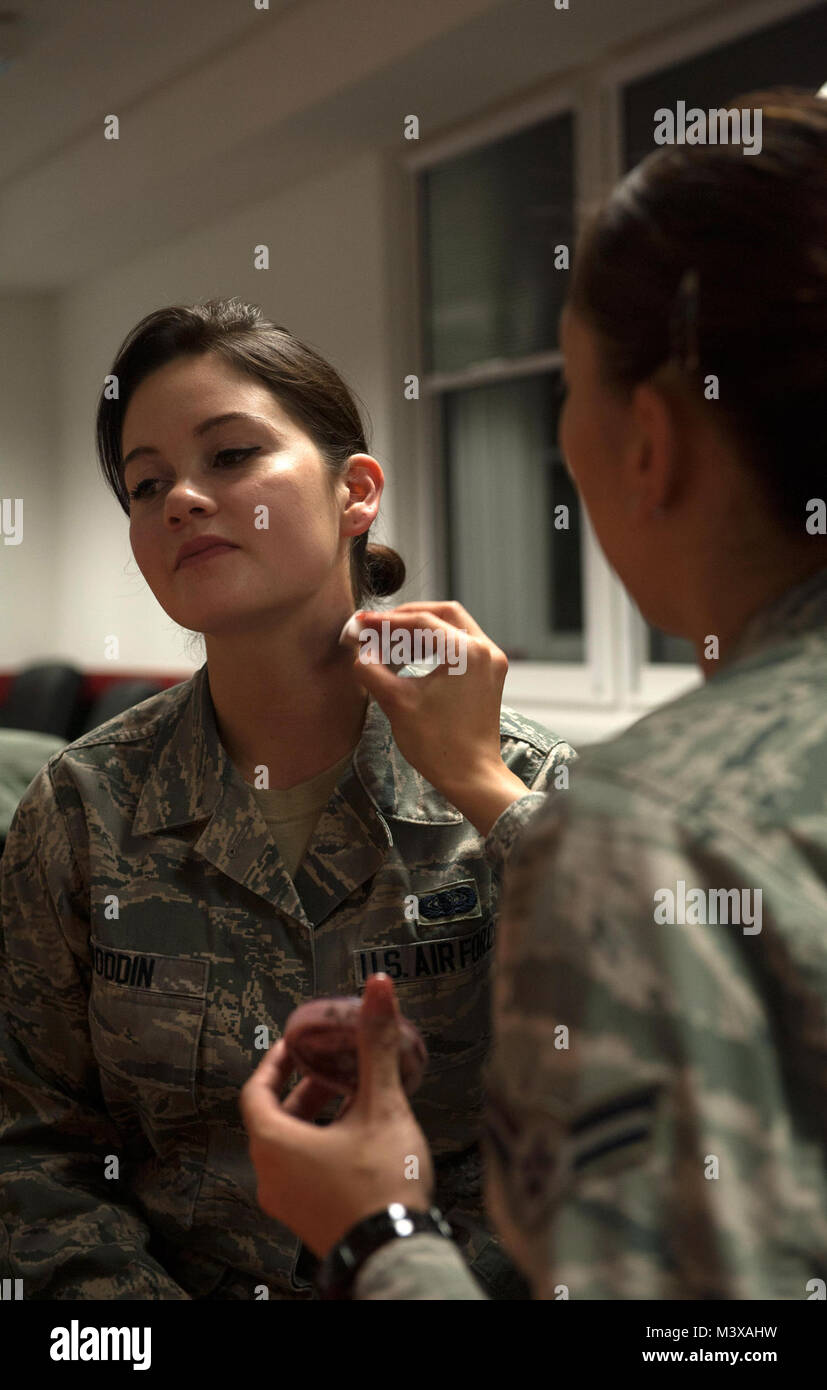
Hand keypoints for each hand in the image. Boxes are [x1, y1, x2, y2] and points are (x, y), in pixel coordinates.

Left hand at [239, 974, 433, 1258]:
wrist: (396, 1254)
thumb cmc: (380, 1184)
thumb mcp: (380, 1106)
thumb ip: (377, 1045)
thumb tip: (377, 989)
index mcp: (274, 1144)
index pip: (255, 1091)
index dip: (275, 1062)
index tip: (297, 1045)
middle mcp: (271, 1175)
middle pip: (275, 1118)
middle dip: (306, 1088)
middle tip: (333, 1068)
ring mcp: (288, 1202)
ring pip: (291, 1146)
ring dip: (317, 1119)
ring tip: (355, 1099)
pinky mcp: (308, 1219)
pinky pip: (304, 1172)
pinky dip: (323, 1147)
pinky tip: (361, 1138)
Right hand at [343, 601, 528, 834]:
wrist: (471, 777)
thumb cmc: (437, 744)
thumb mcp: (397, 702)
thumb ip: (372, 669)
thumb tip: (357, 649)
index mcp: (468, 652)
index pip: (421, 622)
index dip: (386, 621)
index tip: (360, 622)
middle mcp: (486, 650)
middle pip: (443, 614)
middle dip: (407, 618)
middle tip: (377, 626)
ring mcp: (491, 663)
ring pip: (453, 628)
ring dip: (421, 630)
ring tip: (389, 640)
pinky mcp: (488, 676)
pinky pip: (460, 646)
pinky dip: (435, 645)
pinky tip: (410, 654)